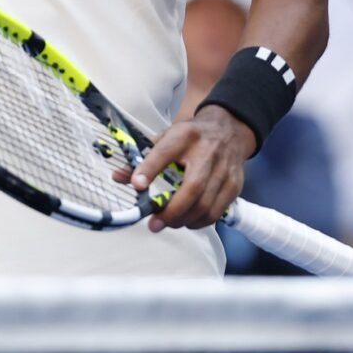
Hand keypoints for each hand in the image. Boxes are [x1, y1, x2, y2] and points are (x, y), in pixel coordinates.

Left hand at [121, 105, 253, 231]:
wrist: (228, 129)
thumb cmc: (191, 138)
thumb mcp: (167, 139)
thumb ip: (143, 159)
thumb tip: (118, 178)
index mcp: (185, 136)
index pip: (164, 152)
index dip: (149, 169)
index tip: (136, 186)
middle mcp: (207, 152)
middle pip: (192, 188)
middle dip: (171, 211)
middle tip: (154, 223)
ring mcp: (224, 170)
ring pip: (205, 205)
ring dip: (184, 220)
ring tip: (169, 222)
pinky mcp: (235, 185)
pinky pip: (216, 212)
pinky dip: (199, 222)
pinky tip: (187, 220)